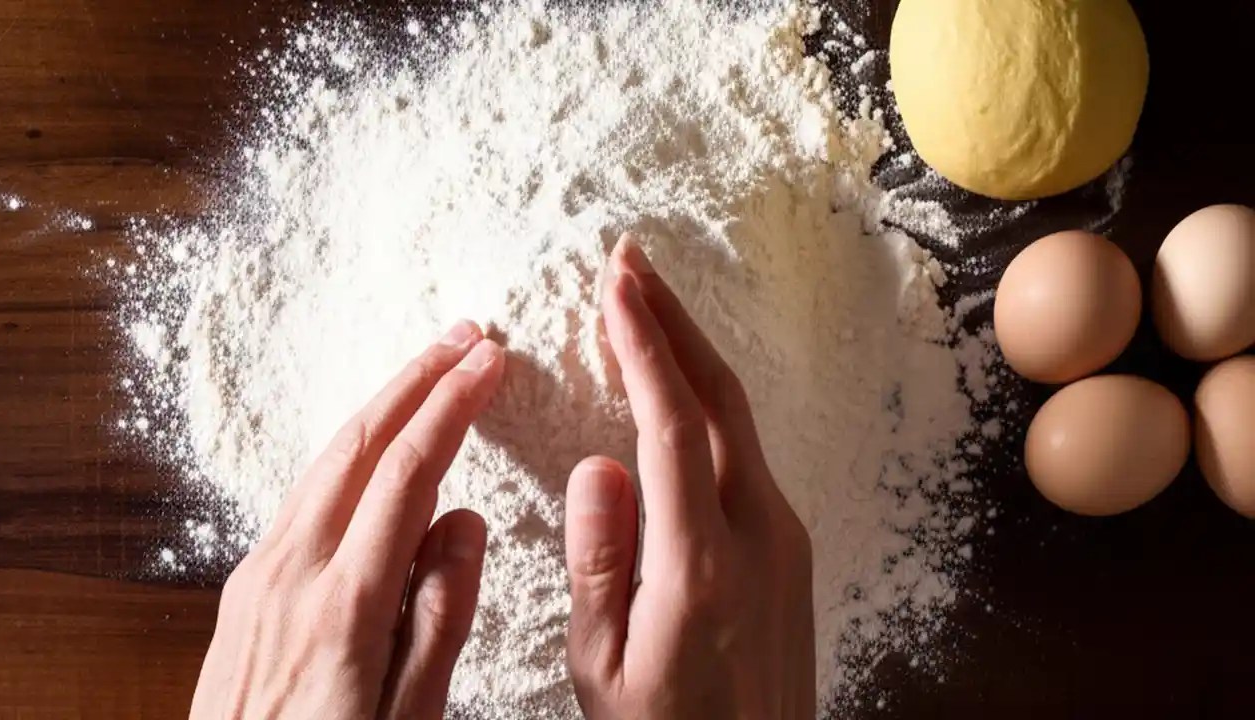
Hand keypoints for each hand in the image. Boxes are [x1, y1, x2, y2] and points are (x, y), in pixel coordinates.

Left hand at [190, 323, 504, 719]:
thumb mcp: (412, 715)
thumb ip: (441, 616)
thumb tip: (465, 520)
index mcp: (345, 602)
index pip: (408, 472)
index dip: (452, 406)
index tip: (489, 362)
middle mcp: (292, 571)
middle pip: (359, 444)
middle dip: (416, 379)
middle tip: (465, 336)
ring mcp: (259, 574)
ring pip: (325, 461)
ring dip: (381, 406)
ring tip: (429, 370)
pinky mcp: (245, 586)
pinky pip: (303, 493)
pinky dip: (348, 450)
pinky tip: (373, 442)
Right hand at [565, 236, 815, 718]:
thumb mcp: (603, 664)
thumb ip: (600, 558)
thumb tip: (599, 463)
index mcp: (701, 562)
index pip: (669, 424)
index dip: (642, 345)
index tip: (615, 285)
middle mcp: (760, 535)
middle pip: (719, 399)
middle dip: (674, 321)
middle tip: (632, 263)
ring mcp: (786, 539)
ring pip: (737, 422)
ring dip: (692, 358)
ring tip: (645, 311)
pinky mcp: (792, 551)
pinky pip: (745, 456)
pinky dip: (708, 408)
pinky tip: (678, 394)